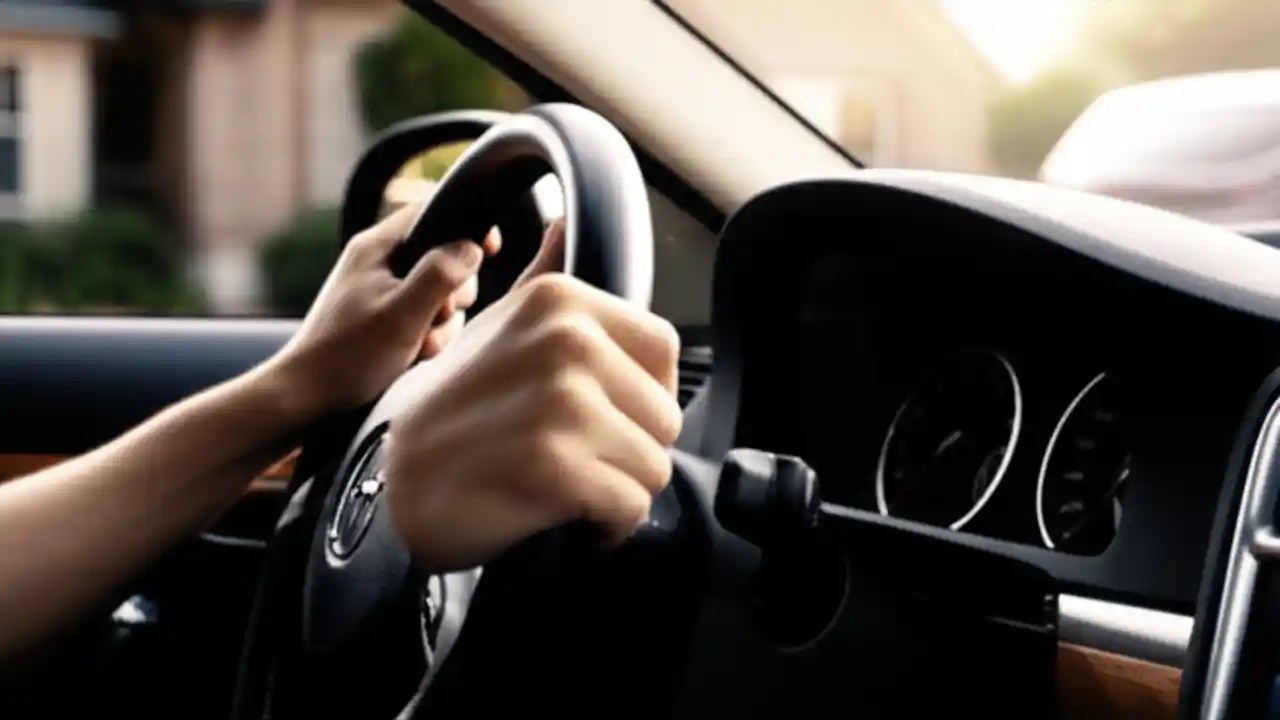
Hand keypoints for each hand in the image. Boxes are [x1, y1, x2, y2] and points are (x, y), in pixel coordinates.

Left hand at [266, 202, 499, 417]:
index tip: (490, 249)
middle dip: (454, 291)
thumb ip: (440, 275)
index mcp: (378, 246)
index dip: (467, 226)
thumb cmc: (348, 355)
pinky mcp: (385, 320)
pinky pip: (426, 319)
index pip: (434, 211)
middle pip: (444, 258)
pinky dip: (428, 338)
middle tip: (437, 316)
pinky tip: (412, 356)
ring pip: (440, 294)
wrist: (307, 399)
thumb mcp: (403, 313)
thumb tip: (472, 247)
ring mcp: (383, 292)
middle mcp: (380, 263)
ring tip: (418, 345)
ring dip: (441, 323)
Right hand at [385, 221, 682, 572]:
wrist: (393, 486)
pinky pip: (629, 506)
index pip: (664, 350)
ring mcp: (561, 403)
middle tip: (581, 461)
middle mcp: (566, 341)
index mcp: (560, 300)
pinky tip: (573, 521)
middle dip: (632, 450)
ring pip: (654, 465)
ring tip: (573, 489)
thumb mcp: (495, 325)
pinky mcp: (555, 466)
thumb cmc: (452, 410)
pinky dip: (609, 526)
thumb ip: (542, 276)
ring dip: (621, 490)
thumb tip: (567, 219)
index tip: (610, 418)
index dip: (644, 395)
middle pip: (664, 415)